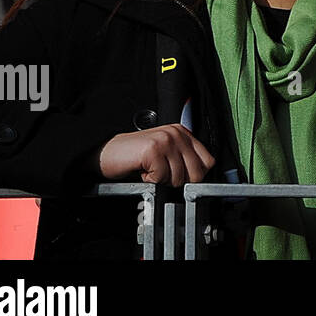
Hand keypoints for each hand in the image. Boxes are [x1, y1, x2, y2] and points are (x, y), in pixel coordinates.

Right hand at [98, 124, 214, 185]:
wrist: (108, 153)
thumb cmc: (135, 156)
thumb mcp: (165, 153)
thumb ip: (183, 159)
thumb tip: (200, 177)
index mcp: (182, 133)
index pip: (207, 161)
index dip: (196, 176)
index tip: (183, 180)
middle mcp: (176, 134)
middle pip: (196, 172)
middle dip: (179, 181)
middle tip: (162, 176)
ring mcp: (165, 140)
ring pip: (179, 178)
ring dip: (162, 181)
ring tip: (150, 170)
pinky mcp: (153, 150)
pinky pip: (162, 178)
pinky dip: (151, 181)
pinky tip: (143, 171)